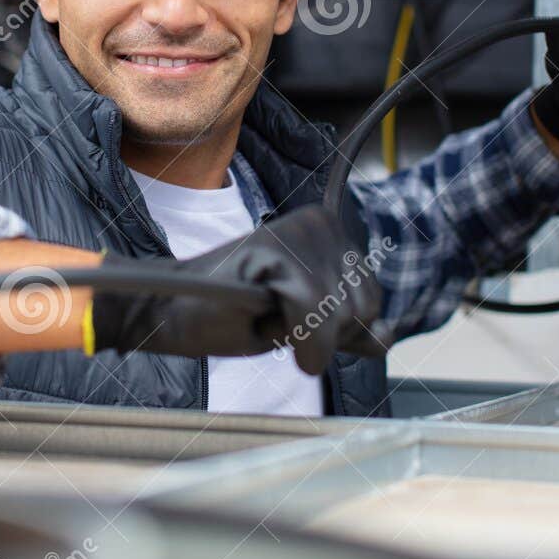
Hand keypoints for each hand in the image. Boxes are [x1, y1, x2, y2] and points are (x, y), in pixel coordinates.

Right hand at [89, 206, 383, 373]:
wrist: (172, 313)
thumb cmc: (233, 318)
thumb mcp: (303, 326)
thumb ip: (346, 330)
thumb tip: (385, 336)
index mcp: (328, 231)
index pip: (369, 299)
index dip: (334, 328)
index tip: (290, 317)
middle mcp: (319, 222)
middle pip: (361, 308)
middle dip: (323, 334)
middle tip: (273, 318)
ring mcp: (298, 232)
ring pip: (339, 314)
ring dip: (304, 335)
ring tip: (264, 314)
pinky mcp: (275, 250)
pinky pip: (312, 315)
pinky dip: (292, 337)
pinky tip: (260, 322)